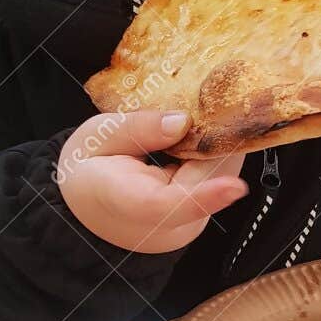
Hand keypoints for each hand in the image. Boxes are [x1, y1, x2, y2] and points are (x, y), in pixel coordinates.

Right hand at [58, 109, 247, 253]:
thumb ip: (137, 128)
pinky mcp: (197, 218)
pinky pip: (215, 180)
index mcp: (128, 204)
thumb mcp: (96, 138)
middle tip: (223, 96)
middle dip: (222, 138)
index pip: (168, 206)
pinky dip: (213, 154)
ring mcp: (185, 224)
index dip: (205, 195)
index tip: (236, 186)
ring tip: (206, 112)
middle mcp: (164, 223)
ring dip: (220, 143)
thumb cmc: (87, 173)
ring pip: (220, 177)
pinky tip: (201, 133)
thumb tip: (183, 121)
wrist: (84, 210)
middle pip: (209, 180)